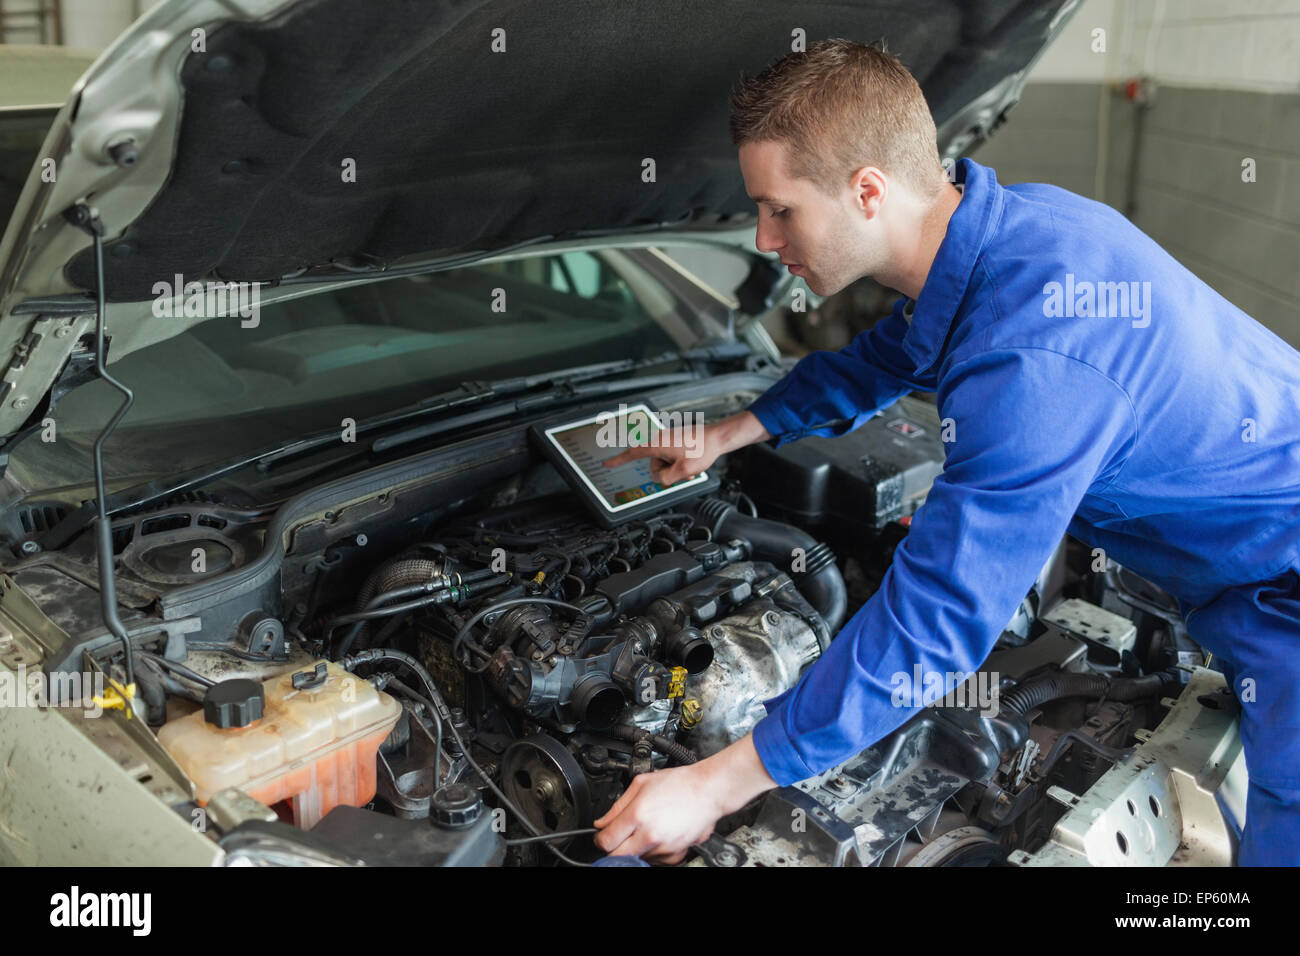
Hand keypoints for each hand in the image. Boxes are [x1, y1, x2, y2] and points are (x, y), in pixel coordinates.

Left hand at [593, 732, 777, 863]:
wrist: (709, 790)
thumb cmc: (679, 783)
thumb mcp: (641, 783)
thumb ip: (617, 806)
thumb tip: (601, 823)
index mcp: (638, 815)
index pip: (606, 842)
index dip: (600, 839)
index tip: (602, 836)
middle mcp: (650, 835)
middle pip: (617, 857)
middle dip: (615, 848)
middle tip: (620, 836)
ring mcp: (664, 848)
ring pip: (637, 859)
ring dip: (635, 849)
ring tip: (645, 830)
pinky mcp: (676, 855)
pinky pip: (657, 862)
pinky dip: (653, 853)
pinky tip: (658, 837)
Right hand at [600, 411, 769, 486]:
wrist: (717, 438)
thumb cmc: (702, 449)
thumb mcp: (683, 470)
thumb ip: (666, 478)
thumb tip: (661, 479)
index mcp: (657, 444)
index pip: (631, 454)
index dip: (617, 460)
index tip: (606, 463)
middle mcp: (659, 440)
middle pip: (653, 466)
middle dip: (666, 473)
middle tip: (683, 469)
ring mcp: (667, 441)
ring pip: (663, 464)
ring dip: (675, 469)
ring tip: (689, 464)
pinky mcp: (674, 442)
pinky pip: (670, 458)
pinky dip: (679, 464)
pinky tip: (691, 462)